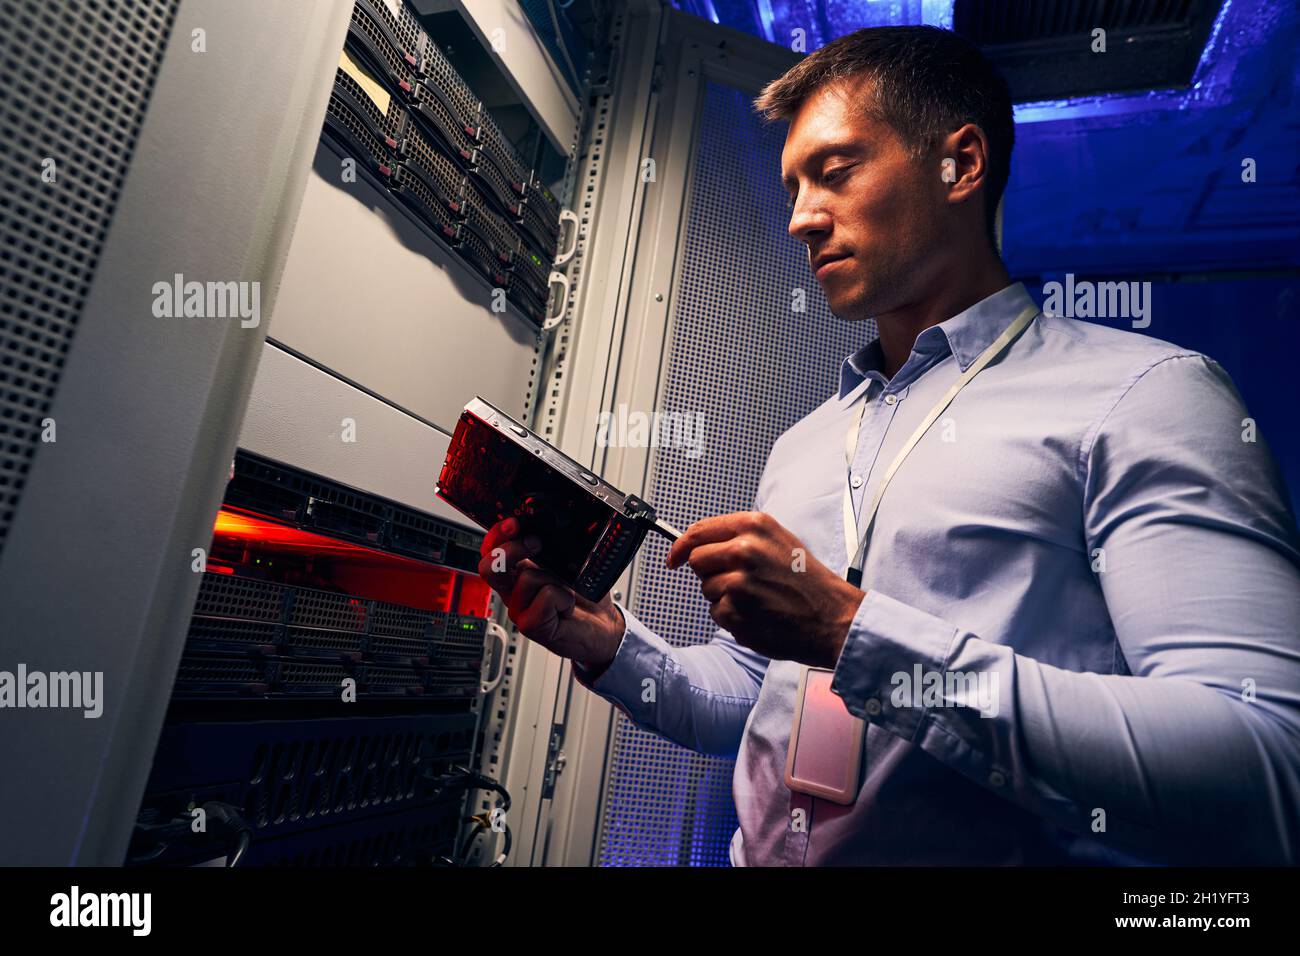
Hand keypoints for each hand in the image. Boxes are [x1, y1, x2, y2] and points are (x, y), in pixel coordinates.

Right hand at [477, 517, 625, 669]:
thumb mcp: (567, 563)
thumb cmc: (584, 595)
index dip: (497, 535)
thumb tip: (544, 529)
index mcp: (518, 572)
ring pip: (527, 578)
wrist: (603, 625)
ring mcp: (520, 609)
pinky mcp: (531, 626)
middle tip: (536, 544)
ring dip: (555, 579)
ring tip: (566, 590)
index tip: (514, 523)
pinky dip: (564, 597)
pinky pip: (546, 596)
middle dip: (511, 550)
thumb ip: (550, 549)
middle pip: (490, 567)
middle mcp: (514, 591)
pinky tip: (567, 606)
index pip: (491, 551)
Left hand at [666, 511, 863, 667]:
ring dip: (723, 597)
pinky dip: (732, 617)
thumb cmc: (807, 580)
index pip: (698, 531)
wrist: (833, 616)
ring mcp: (738, 582)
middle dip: (710, 572)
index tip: (674, 557)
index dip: (681, 546)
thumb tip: (698, 545)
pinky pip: (716, 613)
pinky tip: (757, 614)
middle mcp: (744, 550)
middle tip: (738, 581)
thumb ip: (739, 537)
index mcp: (754, 526)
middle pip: (697, 560)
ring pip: (706, 589)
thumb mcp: (778, 540)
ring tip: (756, 598)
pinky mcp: (736, 612)